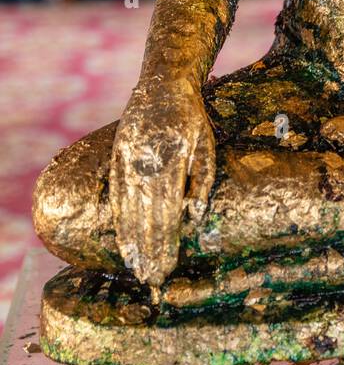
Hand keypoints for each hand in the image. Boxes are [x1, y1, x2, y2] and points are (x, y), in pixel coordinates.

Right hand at [109, 76, 214, 288]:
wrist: (162, 85)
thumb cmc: (191, 119)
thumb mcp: (206, 143)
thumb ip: (202, 180)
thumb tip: (196, 216)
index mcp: (171, 161)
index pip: (167, 211)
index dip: (166, 241)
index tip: (168, 266)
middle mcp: (146, 164)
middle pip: (146, 216)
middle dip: (150, 250)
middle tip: (153, 278)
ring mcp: (127, 162)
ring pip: (128, 210)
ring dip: (133, 242)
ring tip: (137, 269)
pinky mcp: (116, 159)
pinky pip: (115, 195)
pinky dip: (118, 221)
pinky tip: (122, 241)